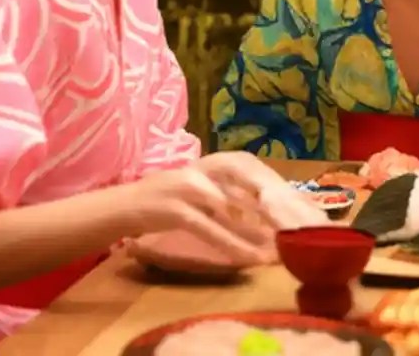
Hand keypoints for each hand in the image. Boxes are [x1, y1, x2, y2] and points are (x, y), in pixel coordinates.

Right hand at [123, 152, 287, 263]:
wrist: (122, 206)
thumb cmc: (167, 199)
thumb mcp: (200, 189)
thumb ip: (229, 193)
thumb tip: (265, 207)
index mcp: (211, 162)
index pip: (249, 165)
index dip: (274, 181)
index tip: (296, 201)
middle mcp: (202, 169)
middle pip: (247, 184)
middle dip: (273, 205)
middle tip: (294, 226)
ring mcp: (188, 188)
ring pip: (232, 209)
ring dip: (257, 231)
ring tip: (279, 248)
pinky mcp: (175, 210)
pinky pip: (210, 229)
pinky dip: (232, 244)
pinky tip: (248, 258)